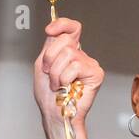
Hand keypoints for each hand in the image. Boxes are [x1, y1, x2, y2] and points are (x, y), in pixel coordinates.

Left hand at [34, 18, 103, 138]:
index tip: (49, 30)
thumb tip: (53, 29)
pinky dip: (65, 78)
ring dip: (56, 72)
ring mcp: (89, 63)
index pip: (71, 28)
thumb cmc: (48, 95)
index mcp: (69, 51)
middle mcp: (81, 55)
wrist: (54, 113)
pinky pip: (75, 66)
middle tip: (50, 74)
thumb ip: (50, 46)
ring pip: (68, 54)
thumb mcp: (43, 64)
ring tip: (58, 84)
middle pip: (65, 40)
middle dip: (50, 58)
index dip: (62, 24)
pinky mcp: (96, 74)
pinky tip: (67, 87)